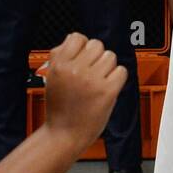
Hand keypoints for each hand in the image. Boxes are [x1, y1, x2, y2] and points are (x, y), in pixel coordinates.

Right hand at [40, 32, 127, 152]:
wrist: (64, 135)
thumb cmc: (59, 108)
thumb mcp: (51, 77)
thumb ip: (59, 55)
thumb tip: (73, 38)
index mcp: (59, 65)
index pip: (78, 37)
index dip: (82, 47)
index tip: (82, 58)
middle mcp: (75, 70)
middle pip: (97, 45)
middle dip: (95, 57)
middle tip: (90, 73)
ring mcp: (92, 80)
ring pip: (110, 56)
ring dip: (107, 67)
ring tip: (97, 81)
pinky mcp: (107, 91)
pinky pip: (121, 71)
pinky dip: (117, 78)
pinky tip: (107, 87)